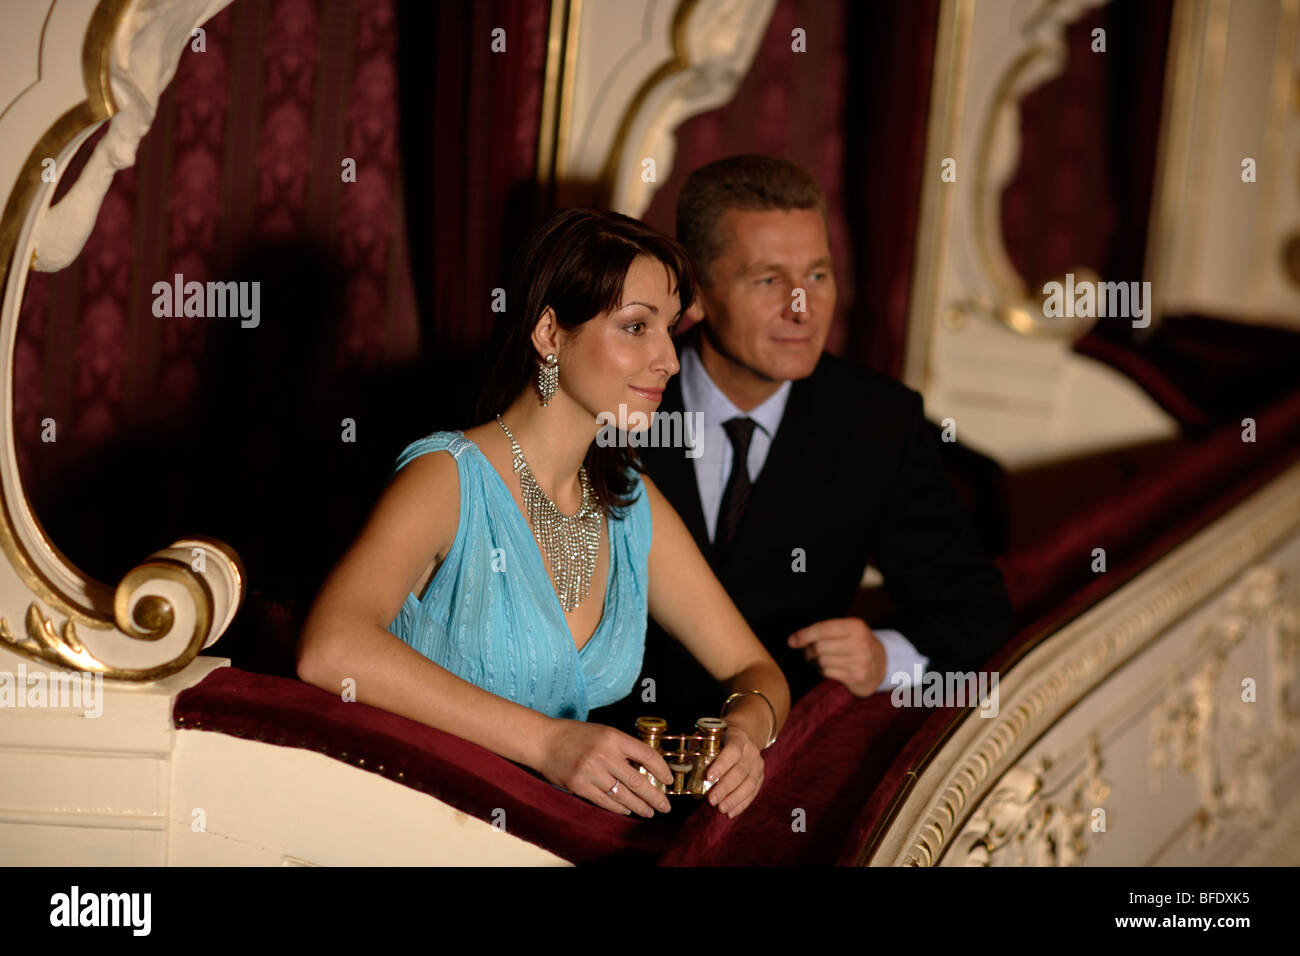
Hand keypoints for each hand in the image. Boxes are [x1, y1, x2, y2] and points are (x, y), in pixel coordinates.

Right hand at [537, 719, 674, 816]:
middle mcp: (604, 754)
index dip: (661, 770)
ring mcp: (591, 771)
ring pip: (623, 795)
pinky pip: (605, 801)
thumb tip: (646, 768)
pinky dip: (618, 807)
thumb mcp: (603, 732)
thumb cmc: (575, 735)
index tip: (668, 780)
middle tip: (665, 805)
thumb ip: (623, 748)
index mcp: (613, 737)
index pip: (646, 755)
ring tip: (649, 811)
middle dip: (655, 796)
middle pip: (638, 781)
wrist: (544, 742)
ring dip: (639, 806)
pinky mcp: (579, 786)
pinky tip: (627, 810)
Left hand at [703, 724, 764, 817]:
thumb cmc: (720, 739)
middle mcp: (750, 751)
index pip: (732, 751)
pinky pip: (753, 793)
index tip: (708, 778)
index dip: (721, 765)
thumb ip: (698, 749)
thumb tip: (681, 767)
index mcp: (737, 738)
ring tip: (721, 809)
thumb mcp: (710, 737)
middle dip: (725, 788)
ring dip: (735, 799)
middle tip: (711, 800)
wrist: (743, 736)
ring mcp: (757, 765)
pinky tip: (731, 812)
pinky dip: (742, 804)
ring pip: (749, 784)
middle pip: (740, 771)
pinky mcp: (760, 777)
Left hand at [787, 617, 886, 696]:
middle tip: (808, 653)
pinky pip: (828, 673)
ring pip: (822, 661)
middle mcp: (860, 642)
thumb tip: (794, 640)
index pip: (822, 629)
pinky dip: (823, 671)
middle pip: (819, 647)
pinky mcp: (857, 677)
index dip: (803, 635)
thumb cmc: (856, 644)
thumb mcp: (847, 630)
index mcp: (855, 626)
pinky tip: (829, 668)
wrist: (882, 663)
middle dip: (808, 651)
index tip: (791, 641)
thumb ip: (824, 630)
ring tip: (820, 660)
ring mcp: (860, 661)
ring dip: (815, 662)